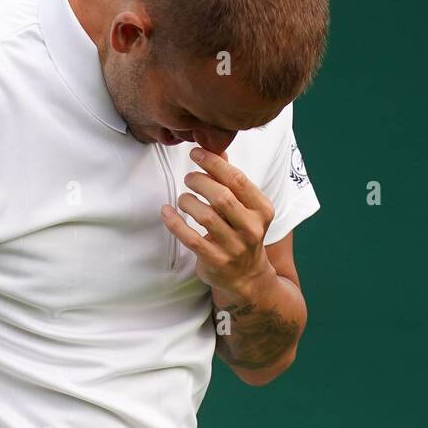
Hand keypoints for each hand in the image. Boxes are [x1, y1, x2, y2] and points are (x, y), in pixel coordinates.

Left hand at [161, 148, 276, 295]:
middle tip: (188, 178)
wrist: (247, 276)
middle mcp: (251, 228)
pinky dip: (174, 222)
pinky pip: (190, 238)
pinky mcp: (215, 260)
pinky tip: (166, 211)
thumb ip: (231, 181)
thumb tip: (217, 151)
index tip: (196, 154)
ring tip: (183, 198)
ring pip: (205, 216)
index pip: (237, 179)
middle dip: (199, 181)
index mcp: (261, 209)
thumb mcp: (246, 207)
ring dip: (187, 201)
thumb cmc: (242, 233)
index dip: (213, 163)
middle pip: (221, 197)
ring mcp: (233, 247)